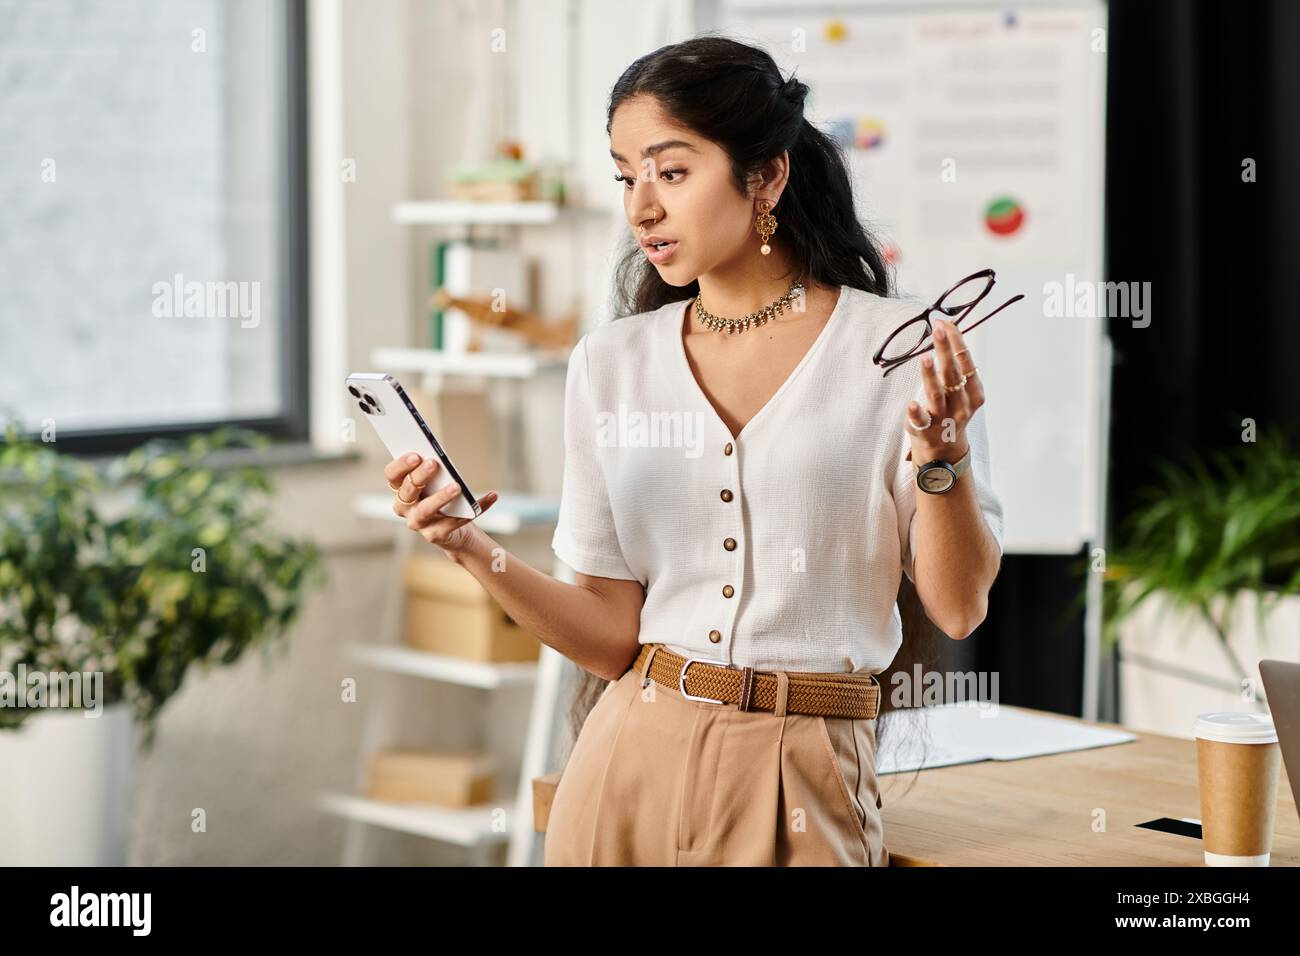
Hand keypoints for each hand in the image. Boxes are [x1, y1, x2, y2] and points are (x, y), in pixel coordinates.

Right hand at [384, 452, 498, 556]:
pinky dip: (475, 508)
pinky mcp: (435, 535)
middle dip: (419, 476)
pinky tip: (491, 497)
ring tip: (457, 486)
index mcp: (401, 490)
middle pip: (407, 491)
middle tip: (433, 463)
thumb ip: (433, 470)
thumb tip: (441, 457)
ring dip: (441, 497)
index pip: (392, 475)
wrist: (454, 530)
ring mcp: (418, 523)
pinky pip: (455, 521)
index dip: (401, 465)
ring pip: (426, 509)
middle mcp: (404, 508)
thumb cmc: (442, 498)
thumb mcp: (436, 482)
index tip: (415, 455)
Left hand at [904, 318, 982, 463]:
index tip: (945, 322)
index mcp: (974, 393)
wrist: (944, 450)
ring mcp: (944, 418)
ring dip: (931, 376)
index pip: (967, 363)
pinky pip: (921, 421)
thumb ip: (956, 363)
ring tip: (925, 358)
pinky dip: (916, 412)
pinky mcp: (925, 430)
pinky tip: (911, 404)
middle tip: (938, 329)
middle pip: (954, 374)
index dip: (957, 342)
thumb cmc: (950, 411)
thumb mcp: (959, 390)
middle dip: (947, 350)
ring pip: (938, 394)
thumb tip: (948, 326)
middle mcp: (962, 405)